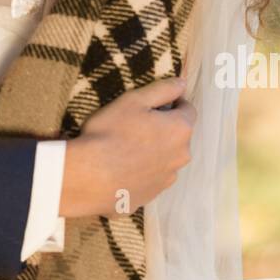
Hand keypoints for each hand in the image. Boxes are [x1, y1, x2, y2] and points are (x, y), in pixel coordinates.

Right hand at [59, 75, 195, 217]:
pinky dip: (142, 172)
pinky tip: (121, 168)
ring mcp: (167, 180)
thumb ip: (162, 89)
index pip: (189, 110)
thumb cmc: (111, 132)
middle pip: (178, 136)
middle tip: (137, 124)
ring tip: (127, 148)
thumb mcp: (133, 100)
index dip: (174, 102)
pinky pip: (151, 178)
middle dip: (164, 129)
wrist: (90, 177)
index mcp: (180, 130)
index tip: (155, 103)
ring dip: (155, 152)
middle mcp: (181, 157)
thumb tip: (182, 82)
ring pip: (166, 159)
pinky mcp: (151, 196)